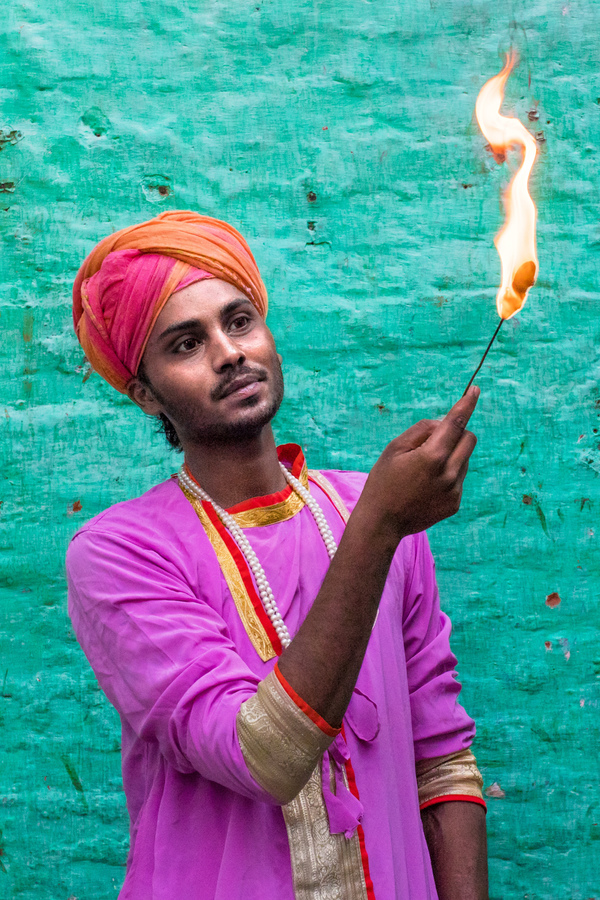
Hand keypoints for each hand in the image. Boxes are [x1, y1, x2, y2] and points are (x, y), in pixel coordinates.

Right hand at [359, 386, 479, 540]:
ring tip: (424, 469)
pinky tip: (426, 486)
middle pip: (469, 439)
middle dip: (458, 432)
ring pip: (465, 459)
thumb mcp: (394, 448)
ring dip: (452, 455)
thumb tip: (444, 425)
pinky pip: (460, 478)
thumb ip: (422, 430)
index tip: (474, 390)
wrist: (382, 522)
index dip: (466, 404)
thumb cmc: (383, 481)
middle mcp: (449, 473)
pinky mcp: (455, 503)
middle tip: (436, 439)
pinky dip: (448, 474)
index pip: (456, 423)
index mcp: (432, 456)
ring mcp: (454, 491)